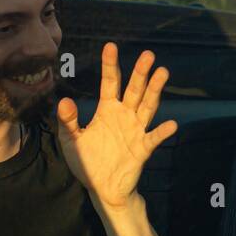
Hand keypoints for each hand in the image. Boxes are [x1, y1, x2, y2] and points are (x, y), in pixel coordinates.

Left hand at [57, 42, 177, 209]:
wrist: (103, 188)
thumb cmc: (87, 162)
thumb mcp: (71, 141)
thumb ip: (68, 121)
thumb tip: (64, 100)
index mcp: (107, 111)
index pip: (110, 83)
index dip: (110, 65)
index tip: (110, 46)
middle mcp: (125, 116)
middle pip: (135, 90)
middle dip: (141, 72)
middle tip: (148, 54)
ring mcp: (136, 131)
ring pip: (148, 106)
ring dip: (155, 90)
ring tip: (163, 72)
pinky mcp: (143, 149)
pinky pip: (154, 138)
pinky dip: (162, 132)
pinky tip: (171, 124)